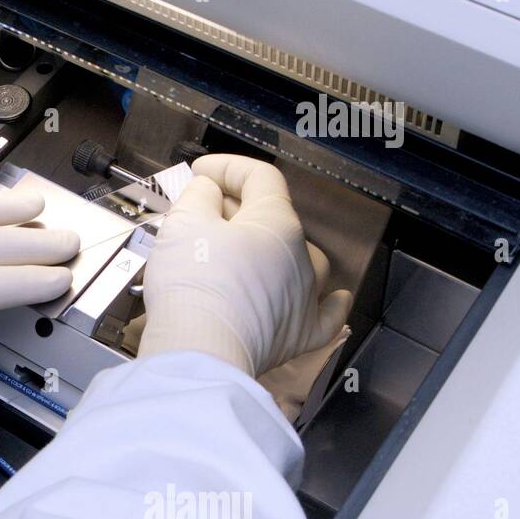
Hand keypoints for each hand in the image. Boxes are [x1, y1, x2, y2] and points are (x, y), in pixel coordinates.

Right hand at [137, 154, 351, 376]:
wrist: (201, 350)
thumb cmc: (193, 286)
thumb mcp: (183, 223)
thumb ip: (199, 196)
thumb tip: (208, 191)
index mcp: (277, 222)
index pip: (259, 178)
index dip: (227, 168)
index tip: (201, 174)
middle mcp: (300, 257)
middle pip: (276, 219)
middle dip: (238, 209)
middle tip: (203, 213)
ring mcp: (305, 297)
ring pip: (304, 261)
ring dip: (279, 251)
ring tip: (252, 251)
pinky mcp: (299, 334)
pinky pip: (326, 314)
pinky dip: (330, 303)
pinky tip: (336, 297)